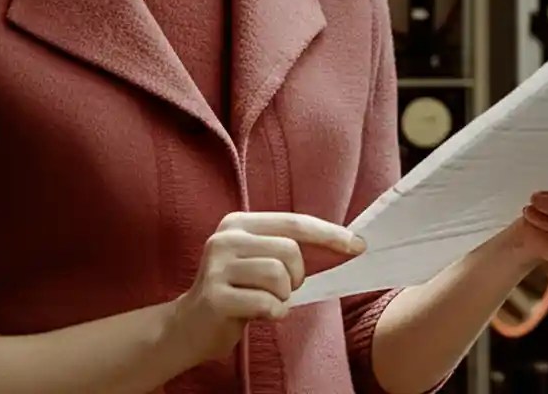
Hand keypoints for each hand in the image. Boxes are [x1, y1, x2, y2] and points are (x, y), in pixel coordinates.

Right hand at [168, 211, 365, 362]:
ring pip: (279, 276)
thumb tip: (346, 244)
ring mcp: (217, 266)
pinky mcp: (216, 296)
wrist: (188, 326)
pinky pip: (267, 304)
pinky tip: (257, 314)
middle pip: (290, 250)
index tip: (358, 245)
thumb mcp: (258, 261)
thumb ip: (290, 249)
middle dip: (297, 276)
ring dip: (282, 297)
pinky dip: (273, 313)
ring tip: (265, 301)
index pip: (294, 222)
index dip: (329, 234)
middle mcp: (225, 238)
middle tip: (282, 290)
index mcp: (238, 223)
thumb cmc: (236, 292)